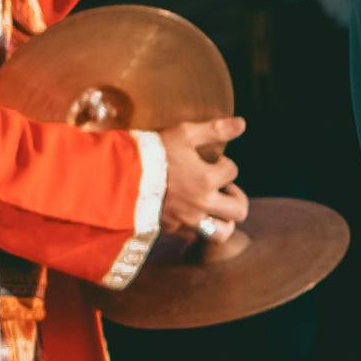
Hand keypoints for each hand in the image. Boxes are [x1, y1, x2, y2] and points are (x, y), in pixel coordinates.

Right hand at [158, 108, 248, 251]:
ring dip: (224, 220)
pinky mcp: (172, 229)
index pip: (232, 171)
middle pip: (239, 210)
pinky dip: (200, 227)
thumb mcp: (183, 133)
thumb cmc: (151, 152)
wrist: (118, 176)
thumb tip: (242, 124)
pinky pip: (196, 236)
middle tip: (222, 187)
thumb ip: (215, 129)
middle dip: (236, 197)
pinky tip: (192, 212)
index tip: (211, 160)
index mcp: (208, 179)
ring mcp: (188, 220)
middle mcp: (203, 204)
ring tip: (214, 206)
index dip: (224, 164)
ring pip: (222, 232)